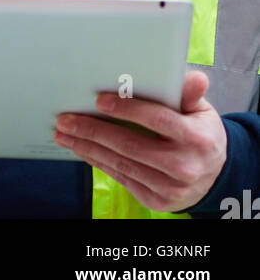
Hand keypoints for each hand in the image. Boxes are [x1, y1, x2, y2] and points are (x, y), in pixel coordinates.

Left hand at [54, 69, 227, 211]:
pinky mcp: (158, 201)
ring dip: (88, 148)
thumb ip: (190, 94)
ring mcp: (170, 188)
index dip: (126, 109)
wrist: (214, 177)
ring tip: (65, 134)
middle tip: (66, 119)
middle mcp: (184, 166)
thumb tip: (196, 78)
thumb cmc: (200, 134)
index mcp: (196, 138)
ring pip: (122, 164)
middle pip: (131, 145)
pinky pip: (122, 178)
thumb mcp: (201, 111)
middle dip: (93, 130)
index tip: (99, 100)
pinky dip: (99, 162)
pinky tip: (83, 149)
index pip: (157, 120)